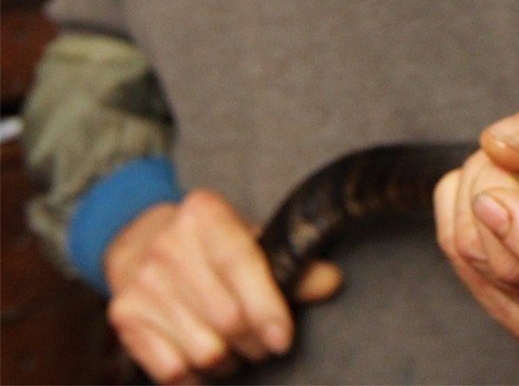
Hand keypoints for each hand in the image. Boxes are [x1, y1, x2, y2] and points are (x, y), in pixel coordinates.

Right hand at [104, 190, 341, 383]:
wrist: (139, 241)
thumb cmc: (209, 245)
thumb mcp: (248, 239)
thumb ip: (288, 262)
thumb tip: (331, 282)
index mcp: (204, 213)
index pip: (240, 263)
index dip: (266, 306)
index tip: (284, 339)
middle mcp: (169, 245)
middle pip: (226, 317)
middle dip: (255, 342)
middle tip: (266, 344)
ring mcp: (142, 282)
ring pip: (204, 350)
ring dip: (230, 361)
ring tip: (237, 348)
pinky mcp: (124, 317)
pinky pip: (173, 371)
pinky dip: (198, 377)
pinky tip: (207, 360)